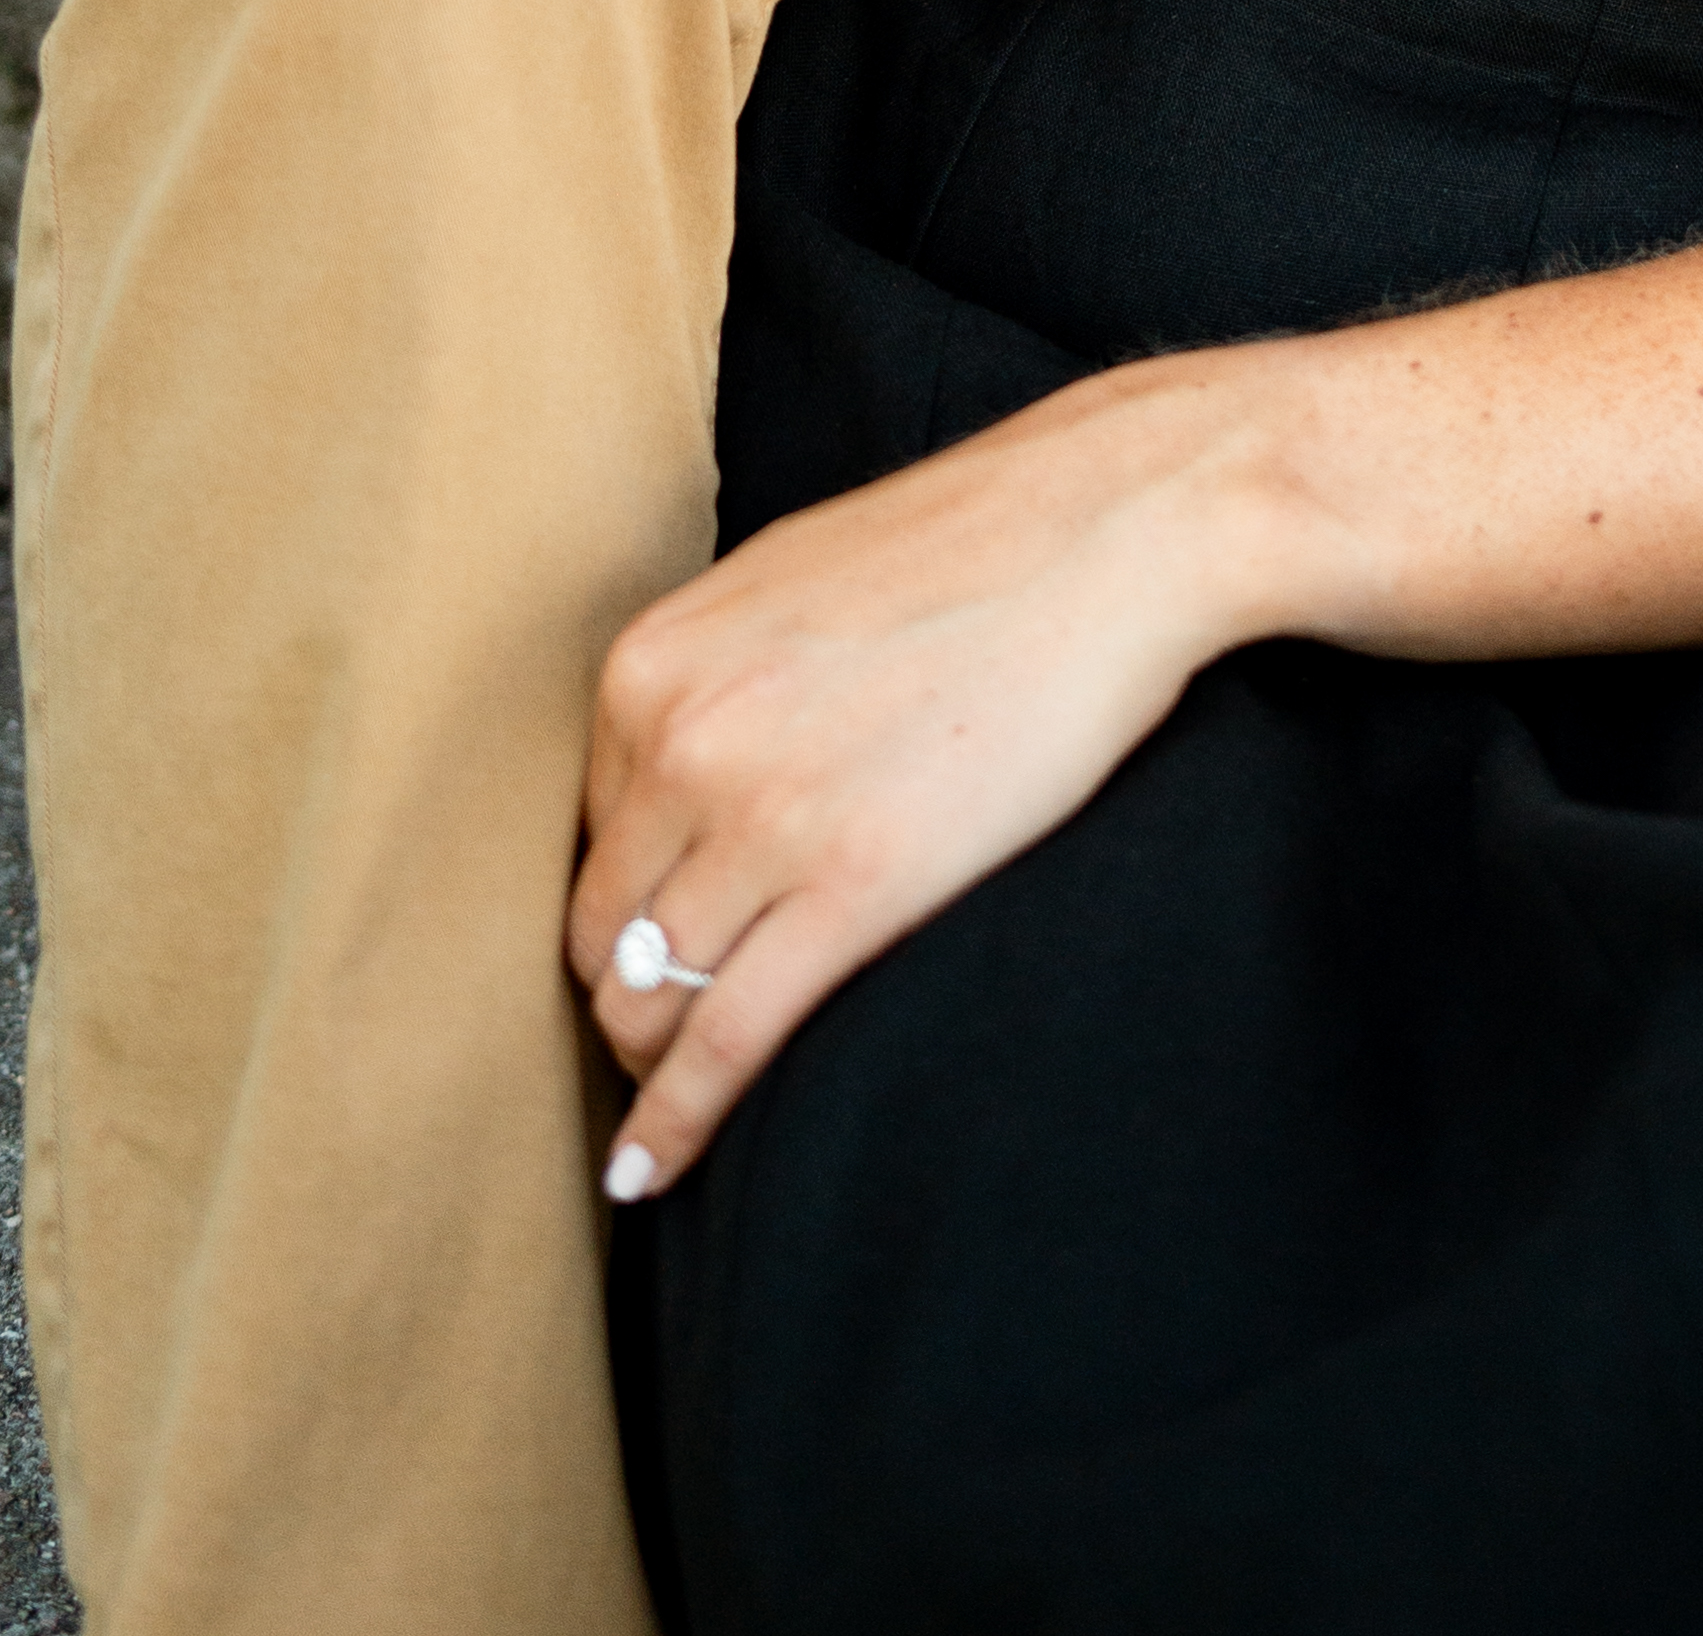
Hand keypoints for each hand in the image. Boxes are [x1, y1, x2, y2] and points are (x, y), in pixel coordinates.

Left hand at [574, 368, 1263, 1198]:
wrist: (1111, 529)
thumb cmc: (972, 547)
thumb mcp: (789, 582)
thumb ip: (715, 678)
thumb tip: (678, 775)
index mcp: (655, 663)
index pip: (591, 839)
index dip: (624, 908)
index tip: (655, 951)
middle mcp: (683, 738)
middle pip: (605, 931)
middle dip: (627, 996)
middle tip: (662, 1042)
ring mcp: (765, 816)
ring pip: (654, 996)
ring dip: (653, 1065)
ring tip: (666, 1110)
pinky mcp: (855, 886)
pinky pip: (729, 1040)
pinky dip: (678, 1123)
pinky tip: (651, 1174)